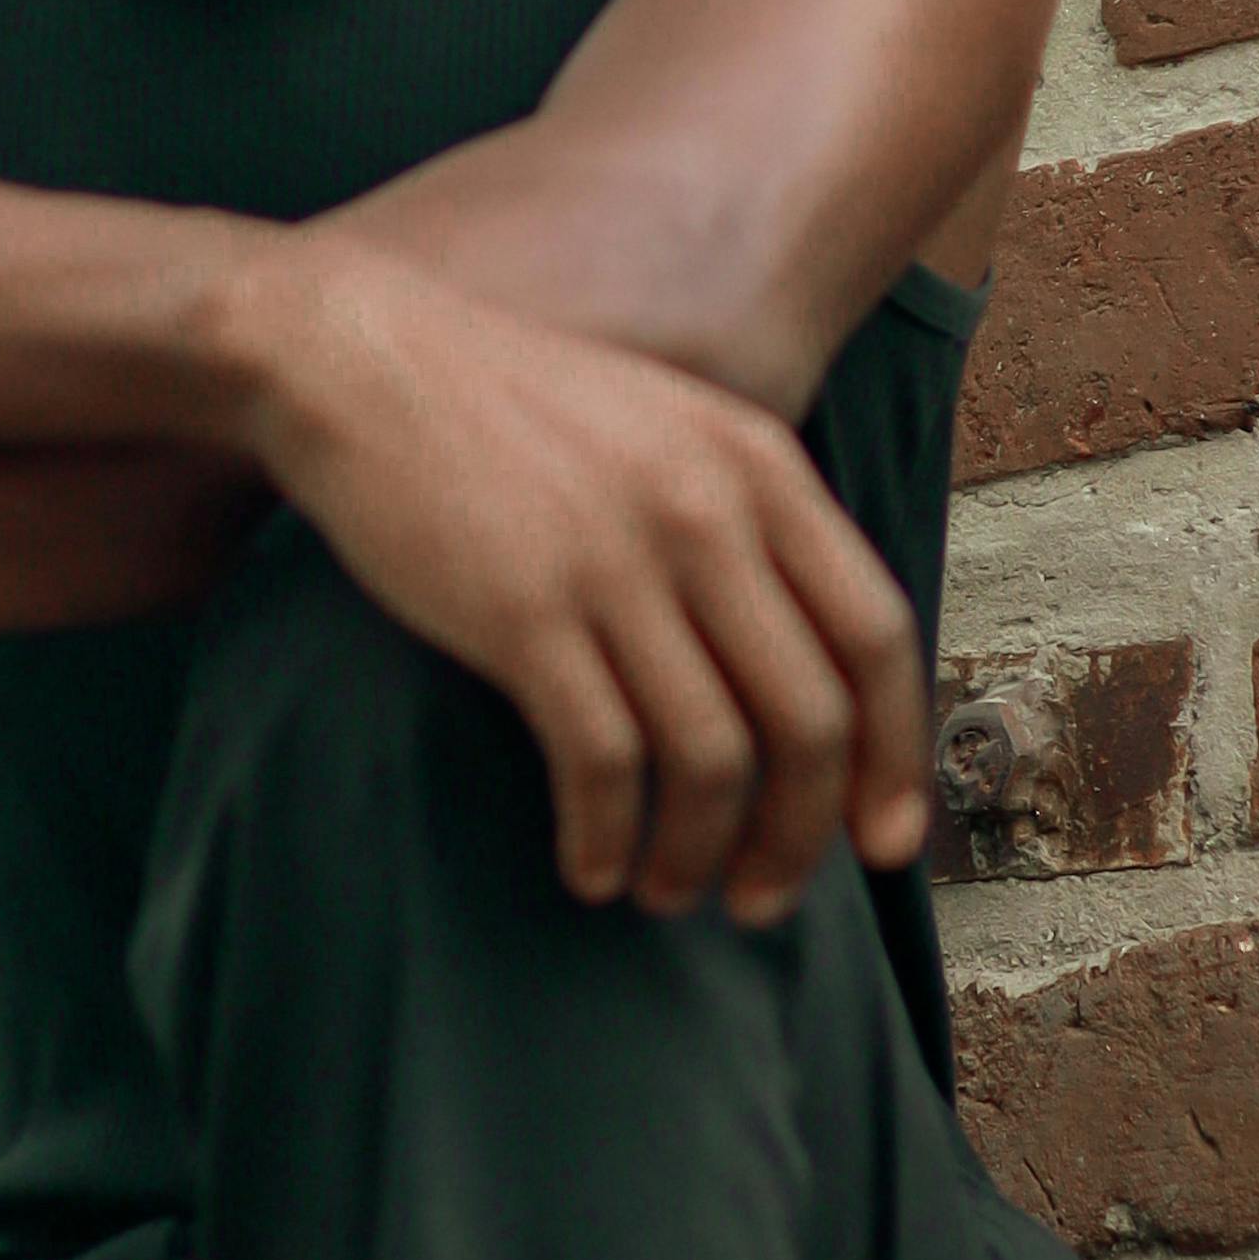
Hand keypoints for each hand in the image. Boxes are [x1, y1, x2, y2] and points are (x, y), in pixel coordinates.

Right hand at [220, 242, 930, 926]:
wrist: (363, 362)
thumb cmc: (512, 413)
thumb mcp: (667, 431)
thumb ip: (748, 523)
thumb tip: (811, 671)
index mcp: (760, 467)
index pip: (875, 635)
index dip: (896, 756)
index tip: (886, 841)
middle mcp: (707, 514)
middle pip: (809, 719)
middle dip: (800, 836)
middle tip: (762, 897)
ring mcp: (617, 563)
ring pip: (712, 759)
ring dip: (698, 854)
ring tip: (666, 891)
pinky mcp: (523, 613)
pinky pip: (601, 762)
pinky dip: (605, 838)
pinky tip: (587, 868)